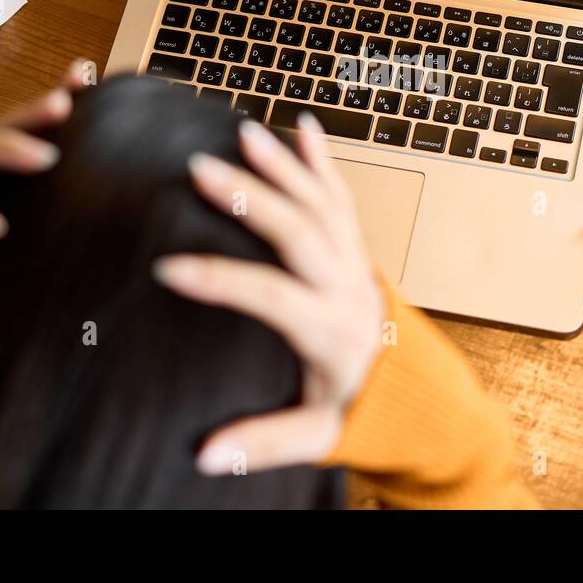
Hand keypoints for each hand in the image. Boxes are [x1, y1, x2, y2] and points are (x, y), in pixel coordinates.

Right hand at [154, 113, 384, 474]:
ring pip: (322, 204)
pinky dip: (323, 161)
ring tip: (244, 132)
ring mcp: (354, 261)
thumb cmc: (359, 410)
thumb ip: (264, 441)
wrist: (416, 391)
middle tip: (201, 168)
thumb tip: (205, 456)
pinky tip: (303, 126)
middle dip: (251, 198)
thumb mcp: (316, 435)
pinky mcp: (357, 248)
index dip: (219, 281)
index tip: (167, 268)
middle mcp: (344, 286)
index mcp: (329, 330)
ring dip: (284, 167)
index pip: (270, 296)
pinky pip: (343, 197)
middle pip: (299, 232)